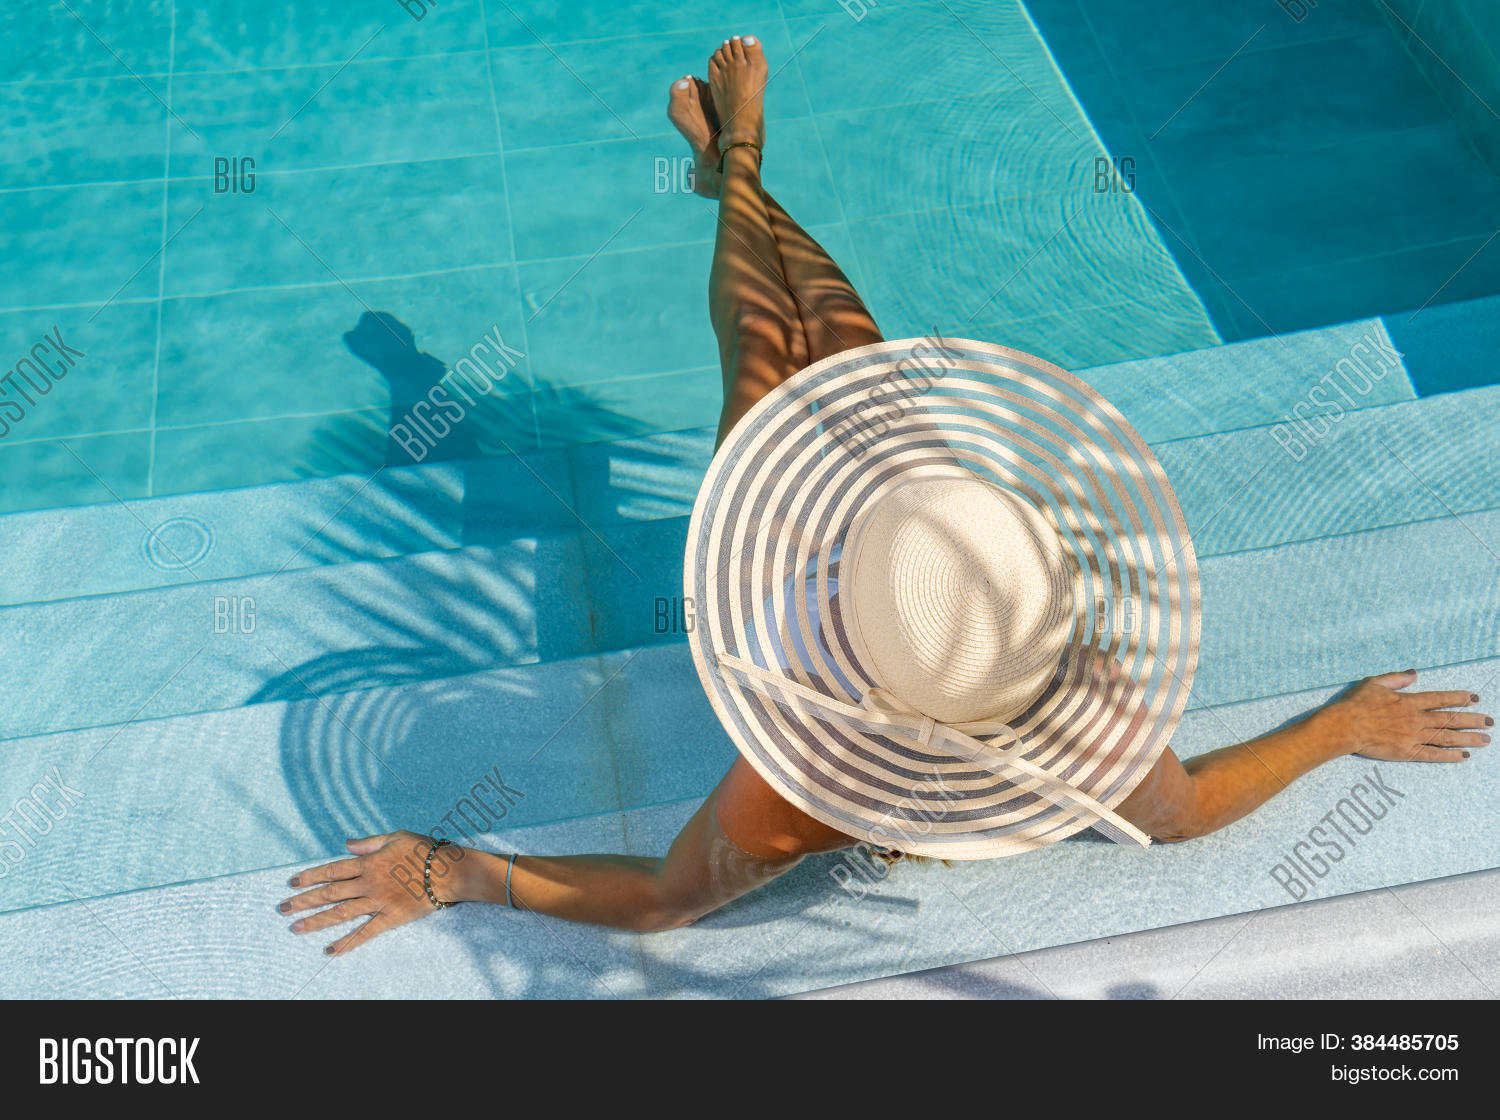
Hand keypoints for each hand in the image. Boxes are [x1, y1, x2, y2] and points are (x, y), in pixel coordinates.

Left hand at [280, 831, 463, 955]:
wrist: (448, 872)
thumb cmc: (425, 851)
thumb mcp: (396, 837)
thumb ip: (369, 843)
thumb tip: (346, 844)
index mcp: (368, 863)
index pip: (332, 870)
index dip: (310, 876)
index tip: (291, 882)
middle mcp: (368, 883)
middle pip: (330, 892)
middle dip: (304, 900)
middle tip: (281, 908)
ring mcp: (377, 902)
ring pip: (341, 913)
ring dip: (317, 921)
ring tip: (296, 928)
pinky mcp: (390, 918)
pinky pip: (365, 932)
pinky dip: (347, 942)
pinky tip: (330, 951)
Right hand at [1320, 670, 1490, 762]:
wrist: (1344, 726)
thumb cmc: (1356, 704)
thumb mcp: (1374, 683)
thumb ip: (1396, 679)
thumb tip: (1414, 674)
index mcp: (1409, 701)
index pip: (1440, 699)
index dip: (1459, 698)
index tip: (1474, 698)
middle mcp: (1416, 719)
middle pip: (1450, 719)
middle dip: (1472, 720)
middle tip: (1490, 721)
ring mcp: (1413, 736)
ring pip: (1446, 737)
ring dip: (1468, 738)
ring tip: (1485, 739)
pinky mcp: (1407, 752)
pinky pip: (1433, 754)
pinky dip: (1449, 755)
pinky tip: (1463, 756)